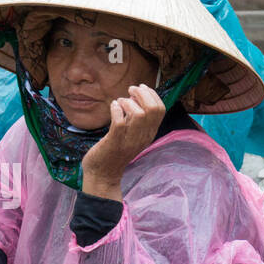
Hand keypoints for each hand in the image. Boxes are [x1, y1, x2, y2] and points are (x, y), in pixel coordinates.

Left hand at [80, 85, 165, 199]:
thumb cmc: (115, 151)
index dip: (152, 94)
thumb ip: (136, 119)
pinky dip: (116, 109)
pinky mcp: (115, 142)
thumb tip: (137, 96)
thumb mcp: (132, 134)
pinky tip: (113, 107)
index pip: (161, 109)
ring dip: (128, 102)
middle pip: (153, 109)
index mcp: (149, 133)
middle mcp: (143, 136)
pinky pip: (119, 121)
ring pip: (139, 114)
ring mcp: (129, 140)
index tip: (141, 88)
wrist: (103, 175)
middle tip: (130, 90)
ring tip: (120, 102)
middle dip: (142, 94)